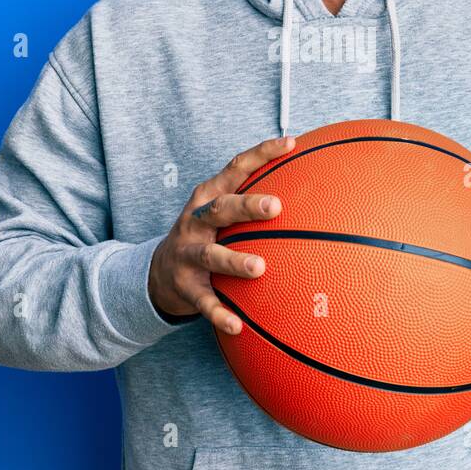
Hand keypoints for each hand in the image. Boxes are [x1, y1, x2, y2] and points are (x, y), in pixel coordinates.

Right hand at [147, 135, 293, 333]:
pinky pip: (204, 302)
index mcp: (209, 197)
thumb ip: (255, 197)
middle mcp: (195, 221)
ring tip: (259, 267)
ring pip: (210, 256)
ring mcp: (187, 254)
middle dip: (247, 206)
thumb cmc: (207, 235)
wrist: (157, 273)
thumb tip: (313, 182)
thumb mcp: (221, 211)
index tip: (291, 144)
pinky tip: (237, 325)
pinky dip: (219, 314)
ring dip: (233, 261)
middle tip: (276, 206)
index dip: (262, 153)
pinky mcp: (185, 287)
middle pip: (221, 209)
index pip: (236, 168)